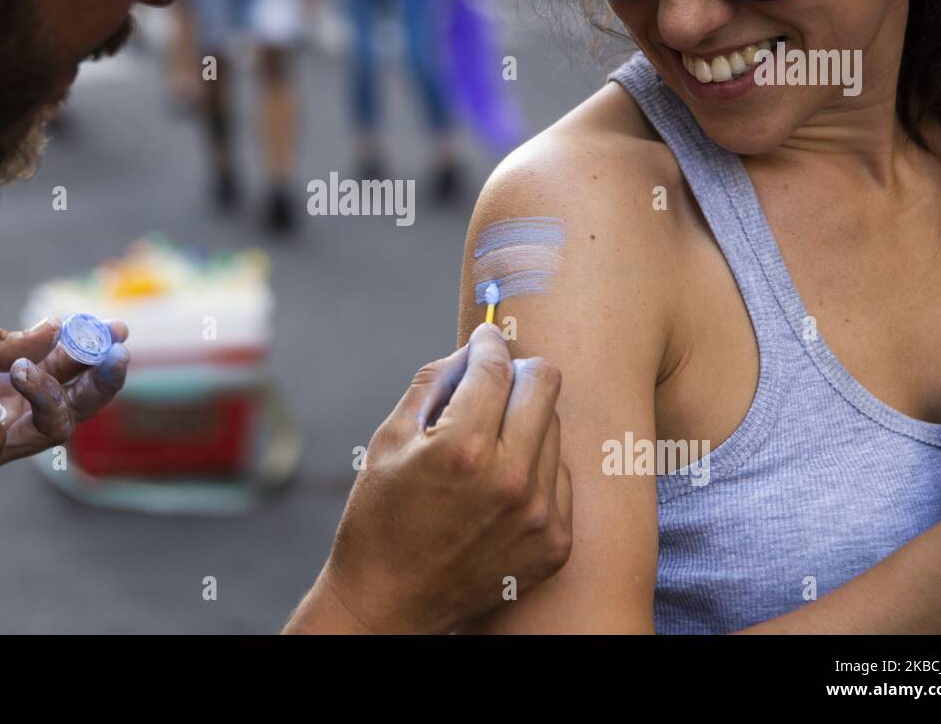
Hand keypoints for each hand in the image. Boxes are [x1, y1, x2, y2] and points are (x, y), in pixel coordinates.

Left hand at [0, 311, 129, 499]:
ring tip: (20, 365)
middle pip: (72, 410)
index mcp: (2, 384)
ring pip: (49, 431)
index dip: (91, 354)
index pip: (62, 374)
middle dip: (98, 382)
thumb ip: (4, 343)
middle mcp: (1, 419)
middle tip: (113, 354)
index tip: (118, 330)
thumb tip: (61, 332)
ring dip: (46, 392)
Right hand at [286, 323, 571, 632]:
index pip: (498, 366)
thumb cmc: (380, 516)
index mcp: (464, 449)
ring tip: (487, 446)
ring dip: (526, 422)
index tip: (484, 337)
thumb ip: (434, 381)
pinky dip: (534, 468)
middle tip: (493, 381)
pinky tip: (499, 486)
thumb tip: (474, 347)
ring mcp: (539, 515)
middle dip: (517, 372)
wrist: (390, 604)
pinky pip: (559, 477)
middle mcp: (511, 480)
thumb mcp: (389, 438)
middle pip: (545, 385)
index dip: (487, 342)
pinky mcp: (554, 543)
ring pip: (555, 429)